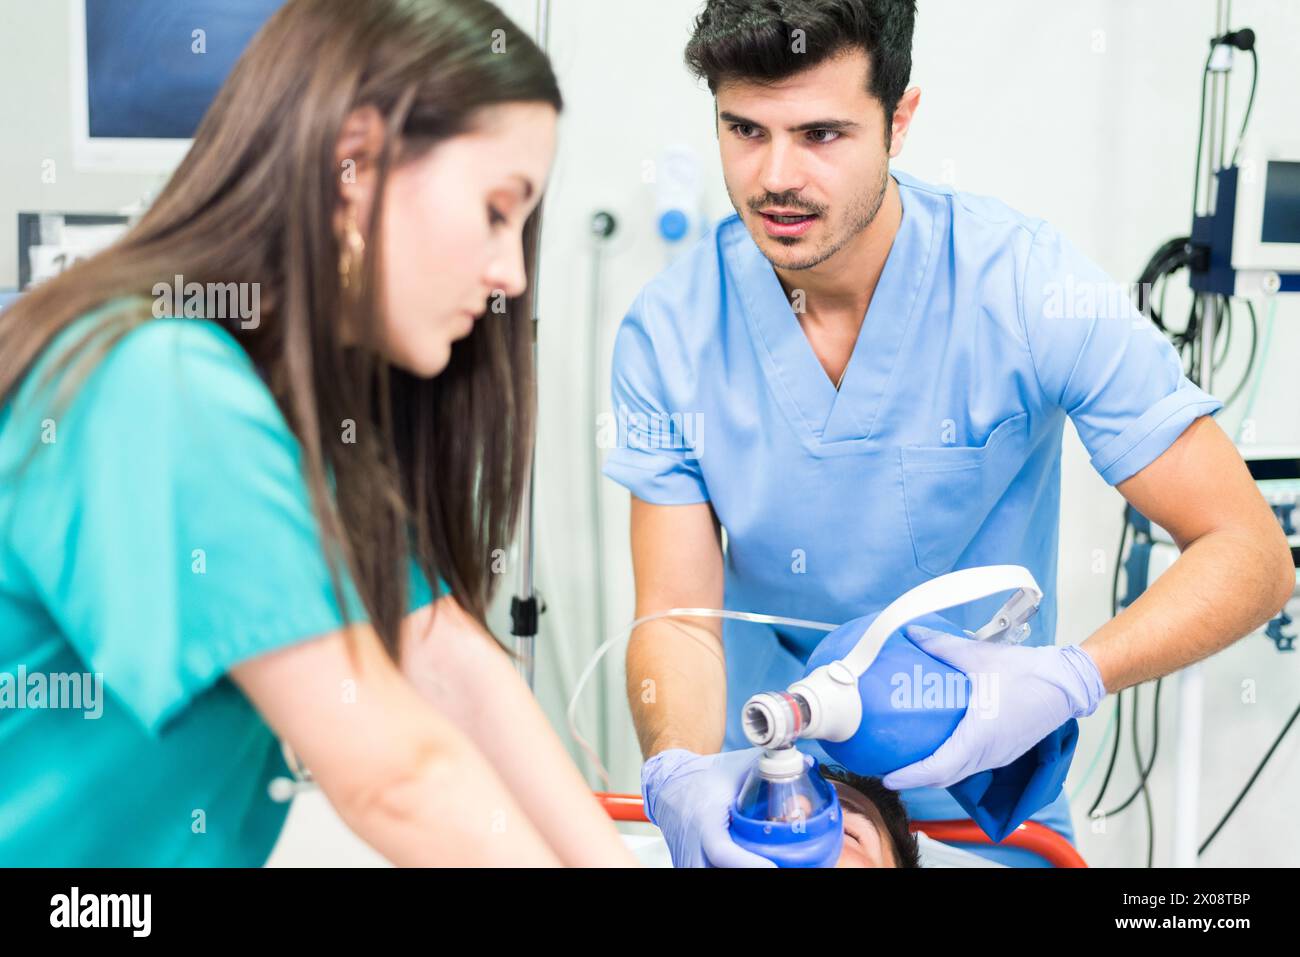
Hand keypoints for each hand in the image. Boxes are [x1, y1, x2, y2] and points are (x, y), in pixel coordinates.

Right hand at [641, 747, 776, 867]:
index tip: (773, 866)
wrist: (670, 783)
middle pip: (715, 871)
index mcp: (705, 820)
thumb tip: (808, 765)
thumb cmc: (704, 775)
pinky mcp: (687, 866)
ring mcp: (687, 859)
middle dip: (745, 870)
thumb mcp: (737, 766)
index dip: (748, 864)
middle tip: (774, 864)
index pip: (722, 852)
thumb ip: (771, 766)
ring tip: (766, 862)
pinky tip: (749, 862)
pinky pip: (708, 872)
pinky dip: (726, 870)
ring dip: (738, 870)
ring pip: (711, 874)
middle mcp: (692, 845)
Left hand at [881, 625, 1106, 790]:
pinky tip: (936, 751)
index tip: (888, 776)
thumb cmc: (1028, 672)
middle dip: (915, 778)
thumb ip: (942, 645)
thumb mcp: (979, 656)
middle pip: (945, 777)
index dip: (911, 775)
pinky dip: (950, 765)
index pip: (939, 768)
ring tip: (906, 762)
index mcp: (981, 737)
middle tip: (887, 768)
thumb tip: (911, 633)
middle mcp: (989, 753)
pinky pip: (971, 765)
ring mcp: (999, 755)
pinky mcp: (1005, 750)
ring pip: (959, 774)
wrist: (1068, 682)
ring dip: (933, 773)